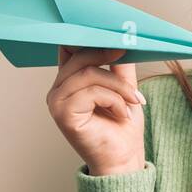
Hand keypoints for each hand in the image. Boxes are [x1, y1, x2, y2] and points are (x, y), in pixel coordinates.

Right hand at [47, 46, 145, 175]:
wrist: (123, 159)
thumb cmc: (122, 127)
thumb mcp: (124, 87)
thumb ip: (119, 63)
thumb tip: (122, 37)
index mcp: (69, 80)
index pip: (69, 47)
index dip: (86, 36)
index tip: (111, 31)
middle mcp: (58, 89)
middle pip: (80, 56)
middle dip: (109, 56)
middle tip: (129, 53)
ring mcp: (57, 101)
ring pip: (89, 73)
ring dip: (118, 86)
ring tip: (134, 101)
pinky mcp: (62, 113)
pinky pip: (91, 92)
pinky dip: (114, 100)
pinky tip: (122, 114)